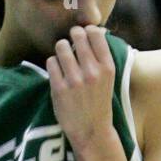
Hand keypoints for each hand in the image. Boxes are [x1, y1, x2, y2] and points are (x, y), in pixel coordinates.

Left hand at [46, 25, 115, 155]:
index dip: (87, 30)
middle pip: (77, 35)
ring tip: (63, 57)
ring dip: (61, 48)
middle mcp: (93, 72)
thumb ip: (101, 57)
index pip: (96, 33)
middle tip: (71, 42)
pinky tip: (57, 71)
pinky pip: (51, 62)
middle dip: (72, 36)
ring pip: (61, 46)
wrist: (92, 131)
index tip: (84, 35)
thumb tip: (92, 30)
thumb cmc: (99, 102)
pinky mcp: (59, 89)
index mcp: (108, 67)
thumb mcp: (109, 79)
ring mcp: (75, 81)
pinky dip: (53, 63)